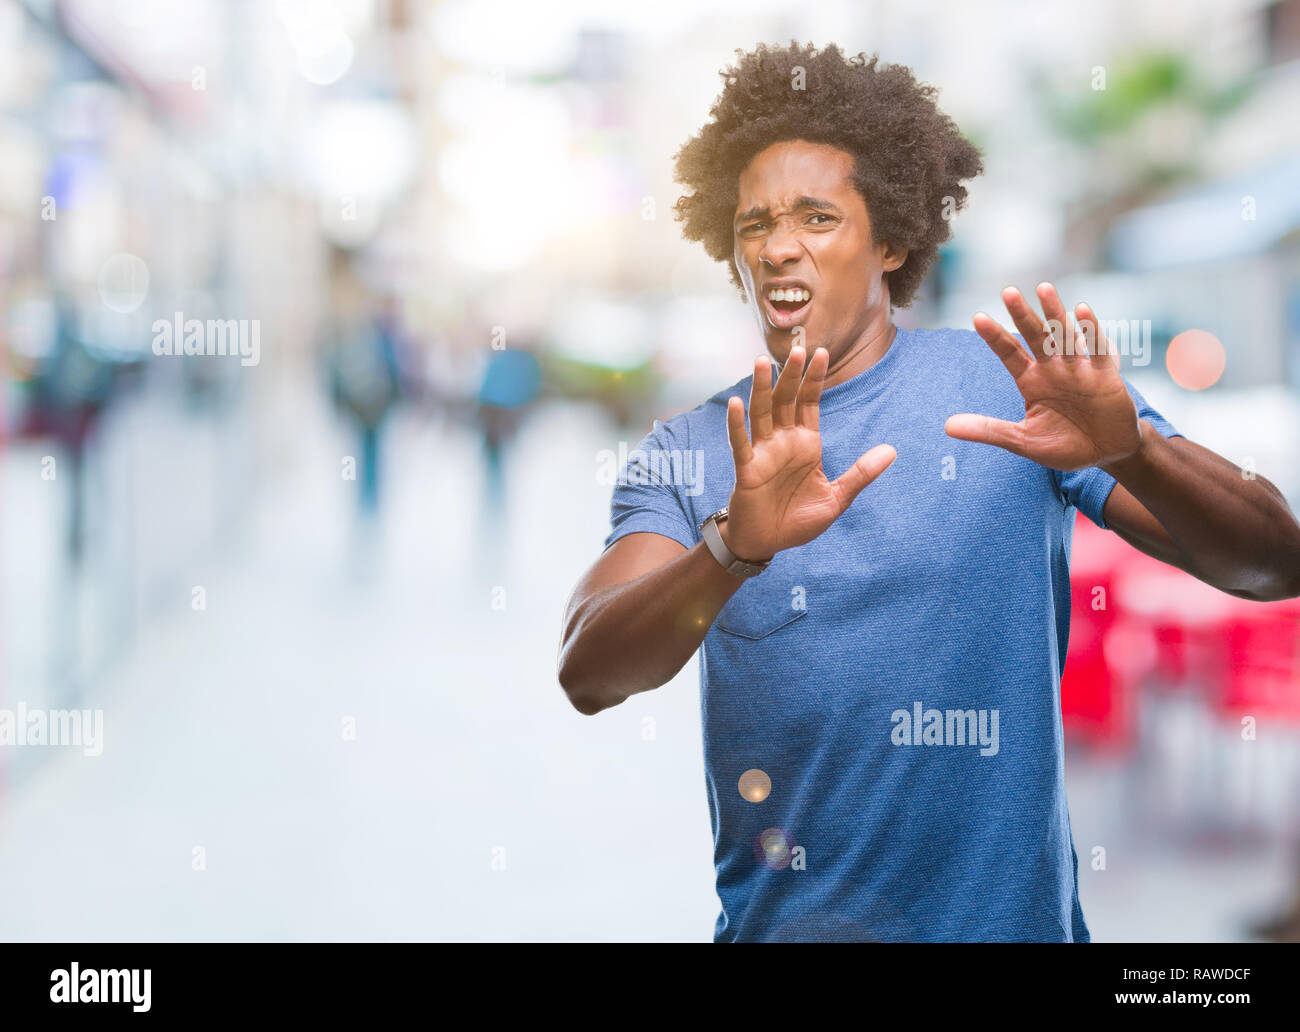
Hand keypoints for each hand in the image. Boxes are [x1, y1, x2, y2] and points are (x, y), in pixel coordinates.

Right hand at [722, 344, 896, 560]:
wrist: (767, 544)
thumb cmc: (797, 520)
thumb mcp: (837, 498)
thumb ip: (861, 473)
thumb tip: (892, 451)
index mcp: (806, 444)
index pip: (810, 403)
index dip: (815, 379)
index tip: (821, 353)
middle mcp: (783, 442)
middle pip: (786, 401)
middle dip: (792, 375)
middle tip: (797, 348)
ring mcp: (763, 453)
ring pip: (762, 413)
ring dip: (762, 388)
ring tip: (762, 362)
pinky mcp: (746, 470)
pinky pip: (741, 443)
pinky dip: (738, 424)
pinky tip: (738, 404)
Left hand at [944, 283, 1142, 471]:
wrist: (1106, 455)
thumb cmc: (1064, 445)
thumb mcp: (1022, 441)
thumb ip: (989, 430)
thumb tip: (947, 427)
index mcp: (1030, 381)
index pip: (1009, 353)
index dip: (995, 337)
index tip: (978, 317)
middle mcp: (1052, 369)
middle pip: (1035, 337)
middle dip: (1022, 315)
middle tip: (1008, 292)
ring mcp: (1078, 369)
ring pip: (1064, 336)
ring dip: (1054, 313)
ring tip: (1043, 289)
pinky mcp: (1105, 375)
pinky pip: (1096, 350)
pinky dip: (1091, 331)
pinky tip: (1081, 310)